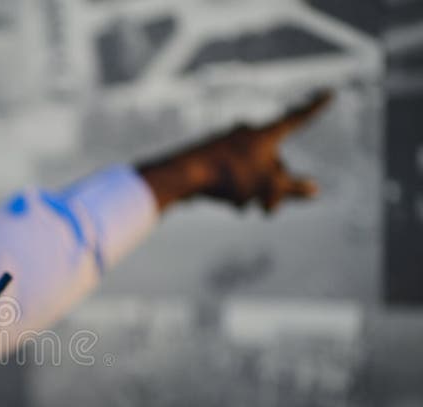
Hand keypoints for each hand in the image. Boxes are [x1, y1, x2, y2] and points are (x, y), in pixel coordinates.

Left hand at [137, 90, 331, 212]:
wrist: (181, 176)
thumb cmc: (229, 177)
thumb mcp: (268, 186)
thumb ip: (293, 188)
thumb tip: (315, 190)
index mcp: (265, 133)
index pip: (298, 118)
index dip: (316, 107)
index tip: (329, 92)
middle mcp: (245, 132)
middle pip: (273, 160)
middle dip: (275, 186)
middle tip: (268, 210)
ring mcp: (225, 143)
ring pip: (252, 171)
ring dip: (254, 192)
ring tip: (243, 207)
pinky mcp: (209, 157)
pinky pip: (232, 175)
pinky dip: (236, 190)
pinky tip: (229, 203)